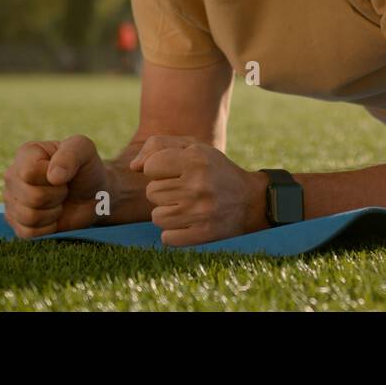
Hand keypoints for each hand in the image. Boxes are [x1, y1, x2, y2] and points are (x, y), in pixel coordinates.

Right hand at [3, 135, 108, 238]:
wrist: (93, 195)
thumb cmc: (87, 169)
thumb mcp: (85, 150)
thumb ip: (71, 154)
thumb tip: (53, 177)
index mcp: (26, 153)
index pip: (29, 172)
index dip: (53, 178)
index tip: (64, 174)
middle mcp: (12, 176)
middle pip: (31, 197)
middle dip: (57, 196)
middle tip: (64, 190)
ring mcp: (11, 200)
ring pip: (28, 216)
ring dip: (53, 213)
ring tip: (58, 202)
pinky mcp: (16, 223)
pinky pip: (28, 233)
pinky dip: (47, 228)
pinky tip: (53, 216)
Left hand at [129, 136, 267, 245]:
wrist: (251, 200)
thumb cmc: (215, 170)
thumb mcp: (193, 148)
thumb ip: (158, 146)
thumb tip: (134, 167)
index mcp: (196, 159)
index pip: (150, 167)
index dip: (159, 170)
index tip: (176, 172)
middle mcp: (198, 185)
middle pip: (152, 192)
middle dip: (164, 191)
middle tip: (186, 190)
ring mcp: (200, 212)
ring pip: (157, 217)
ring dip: (167, 213)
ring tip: (187, 206)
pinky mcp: (203, 234)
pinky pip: (167, 238)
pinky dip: (174, 233)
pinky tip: (190, 222)